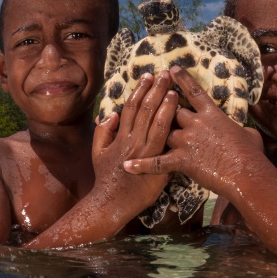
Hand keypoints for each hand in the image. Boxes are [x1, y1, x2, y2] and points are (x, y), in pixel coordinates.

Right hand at [93, 71, 177, 210]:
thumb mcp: (98, 153)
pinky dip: (169, 124)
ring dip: (164, 103)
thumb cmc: (106, 179)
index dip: (140, 90)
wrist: (110, 203)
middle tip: (164, 74)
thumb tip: (110, 114)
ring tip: (173, 88)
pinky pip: (163, 139)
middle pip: (145, 109)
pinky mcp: (154, 162)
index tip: (148, 76)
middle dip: (155, 89)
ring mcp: (143, 150)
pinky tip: (178, 115)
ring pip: (154, 121)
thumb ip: (103, 132)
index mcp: (120, 136)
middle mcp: (131, 139)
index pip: (131, 106)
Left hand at [123, 66, 265, 194]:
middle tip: (153, 103)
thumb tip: (246, 132)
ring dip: (154, 135)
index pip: (194, 92)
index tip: (171, 70)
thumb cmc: (252, 155)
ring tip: (139, 137)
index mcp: (212, 114)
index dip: (181, 79)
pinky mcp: (182, 160)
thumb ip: (242, 130)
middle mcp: (196, 124)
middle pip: (171, 111)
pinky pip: (157, 162)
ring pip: (163, 133)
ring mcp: (187, 141)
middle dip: (163, 109)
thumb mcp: (250, 136)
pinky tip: (127, 166)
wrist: (246, 173)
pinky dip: (142, 165)